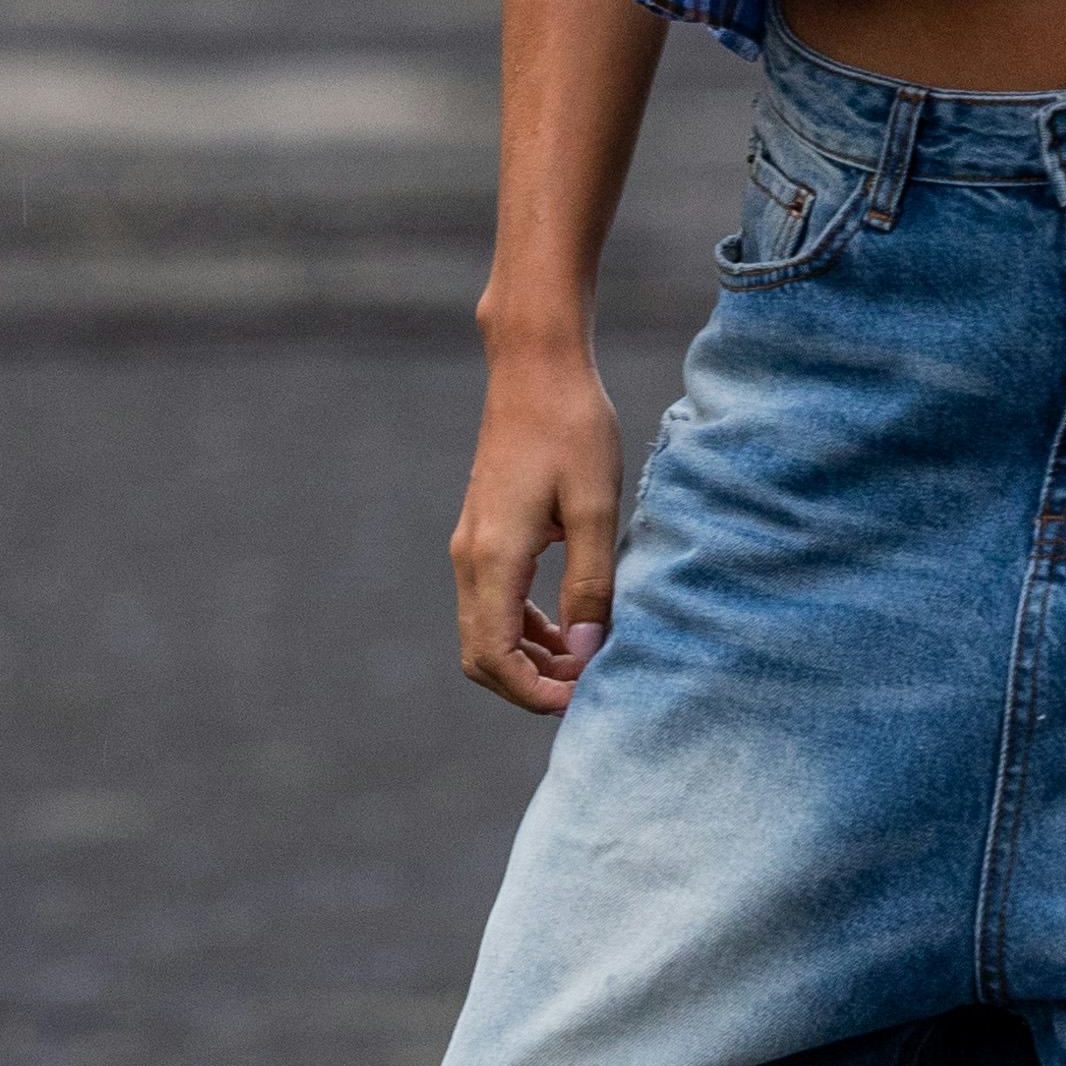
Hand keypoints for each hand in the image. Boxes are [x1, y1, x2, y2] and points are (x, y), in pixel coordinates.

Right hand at [452, 340, 622, 714]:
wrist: (535, 368)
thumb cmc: (572, 428)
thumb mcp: (595, 508)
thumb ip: (591, 585)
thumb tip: (587, 654)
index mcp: (493, 557)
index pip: (494, 658)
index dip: (535, 693)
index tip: (584, 697)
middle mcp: (470, 558)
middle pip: (481, 656)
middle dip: (531, 684)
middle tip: (589, 685)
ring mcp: (471, 547)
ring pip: (485, 633)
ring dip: (530, 658)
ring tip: (587, 659)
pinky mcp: (482, 535)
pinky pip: (492, 604)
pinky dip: (525, 629)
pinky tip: (569, 625)